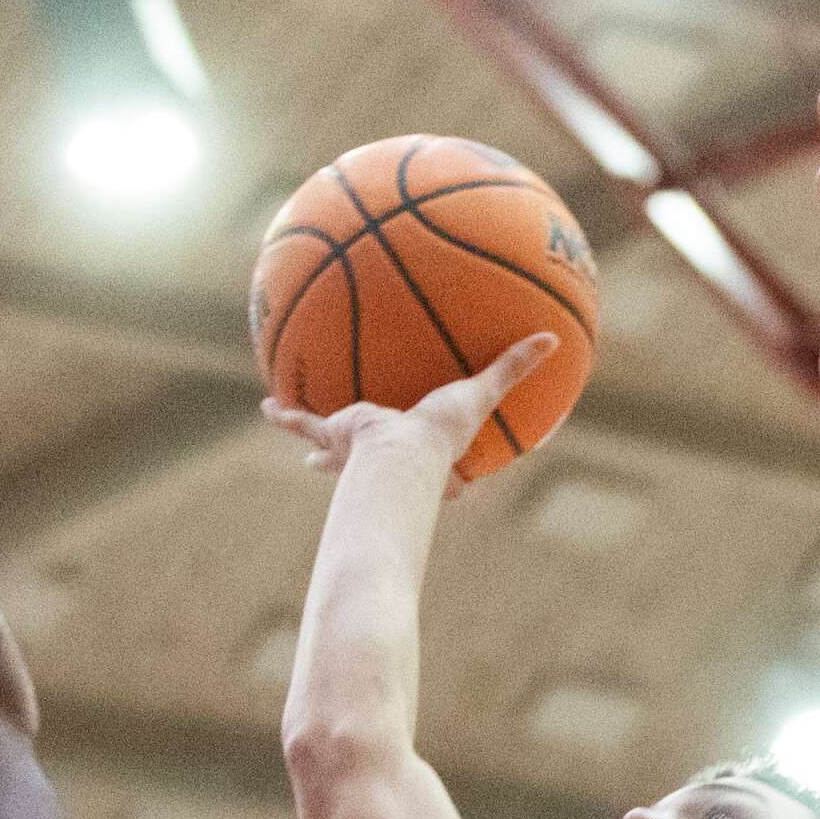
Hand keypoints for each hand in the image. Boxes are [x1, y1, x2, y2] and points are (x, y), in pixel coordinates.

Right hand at [260, 332, 556, 498]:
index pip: (433, 458)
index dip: (442, 471)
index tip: (450, 479)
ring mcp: (357, 449)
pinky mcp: (333, 438)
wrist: (399, 453)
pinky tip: (266, 407)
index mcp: (423, 451)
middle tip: (365, 451)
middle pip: (380, 455)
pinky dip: (285, 416)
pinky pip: (304, 424)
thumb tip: (553, 339)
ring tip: (306, 436)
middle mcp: (388, 455)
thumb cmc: (442, 433)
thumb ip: (514, 367)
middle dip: (375, 454)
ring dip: (319, 443)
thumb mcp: (482, 391)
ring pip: (333, 445)